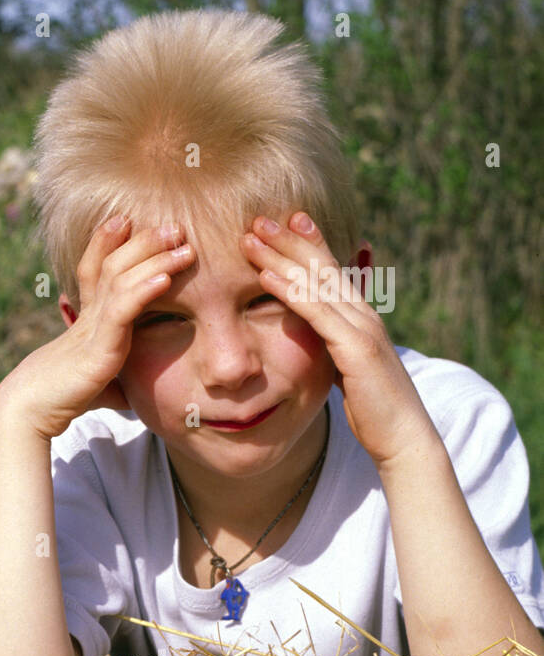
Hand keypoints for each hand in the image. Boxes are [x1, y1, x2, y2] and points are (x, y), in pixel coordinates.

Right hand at [0, 217, 194, 439]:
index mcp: (86, 319)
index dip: (106, 241)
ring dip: (154, 258)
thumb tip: (135, 391)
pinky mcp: (98, 349)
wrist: (29, 411)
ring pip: (121, 280)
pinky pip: (122, 311)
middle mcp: (88, 316)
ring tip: (182, 244)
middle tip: (173, 225)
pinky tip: (165, 278)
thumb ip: (118, 377)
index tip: (127, 220)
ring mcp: (92, 329)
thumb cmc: (62, 398)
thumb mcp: (98, 381)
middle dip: (143, 241)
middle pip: (113, 264)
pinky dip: (144, 291)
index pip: (94, 268)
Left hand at [242, 212, 436, 466]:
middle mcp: (364, 315)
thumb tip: (319, 336)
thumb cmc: (373, 409)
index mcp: (361, 318)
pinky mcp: (356, 349)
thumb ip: (335, 346)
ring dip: (282, 257)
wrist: (403, 438)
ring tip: (252, 236)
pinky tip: (267, 277)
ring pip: (316, 283)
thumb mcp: (348, 369)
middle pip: (322, 267)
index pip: (331, 272)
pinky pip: (316, 314)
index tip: (284, 220)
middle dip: (290, 240)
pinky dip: (290, 291)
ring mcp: (362, 329)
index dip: (309, 243)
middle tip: (259, 217)